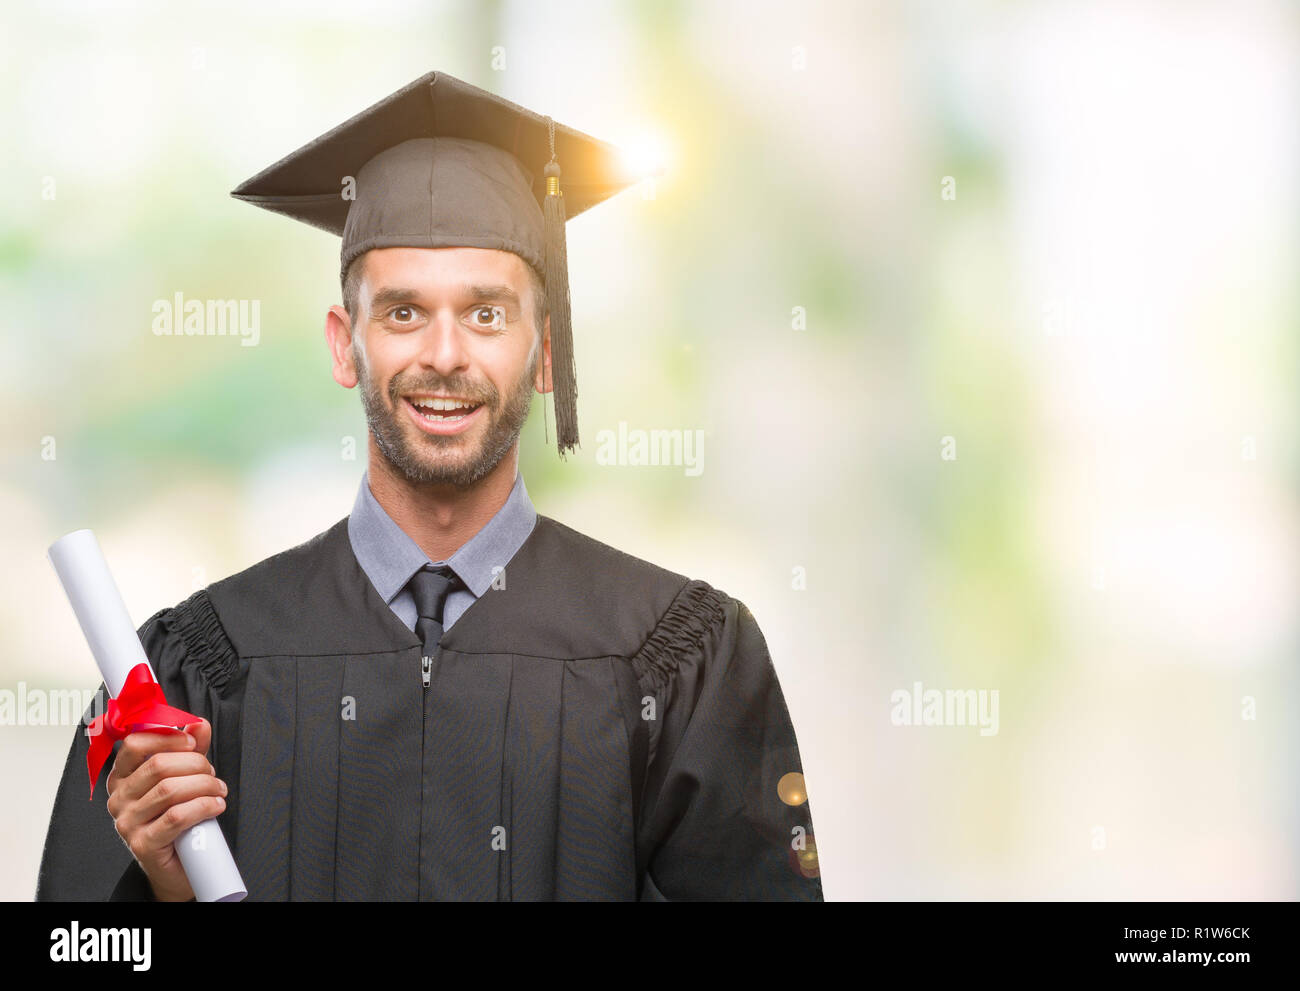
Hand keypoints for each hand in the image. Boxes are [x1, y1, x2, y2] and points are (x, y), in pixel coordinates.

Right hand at [104, 718, 226, 901]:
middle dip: (196, 765)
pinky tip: (216, 806)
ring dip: (204, 785)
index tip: (192, 743)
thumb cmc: (176, 817)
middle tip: (212, 775)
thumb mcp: (182, 777)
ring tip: (218, 791)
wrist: (178, 864)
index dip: (168, 738)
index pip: (135, 745)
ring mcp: (127, 823)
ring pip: (170, 790)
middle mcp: (118, 799)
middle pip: (158, 766)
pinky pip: (177, 817)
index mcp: (122, 777)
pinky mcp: (142, 844)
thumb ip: (189, 749)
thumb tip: (198, 724)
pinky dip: (203, 806)